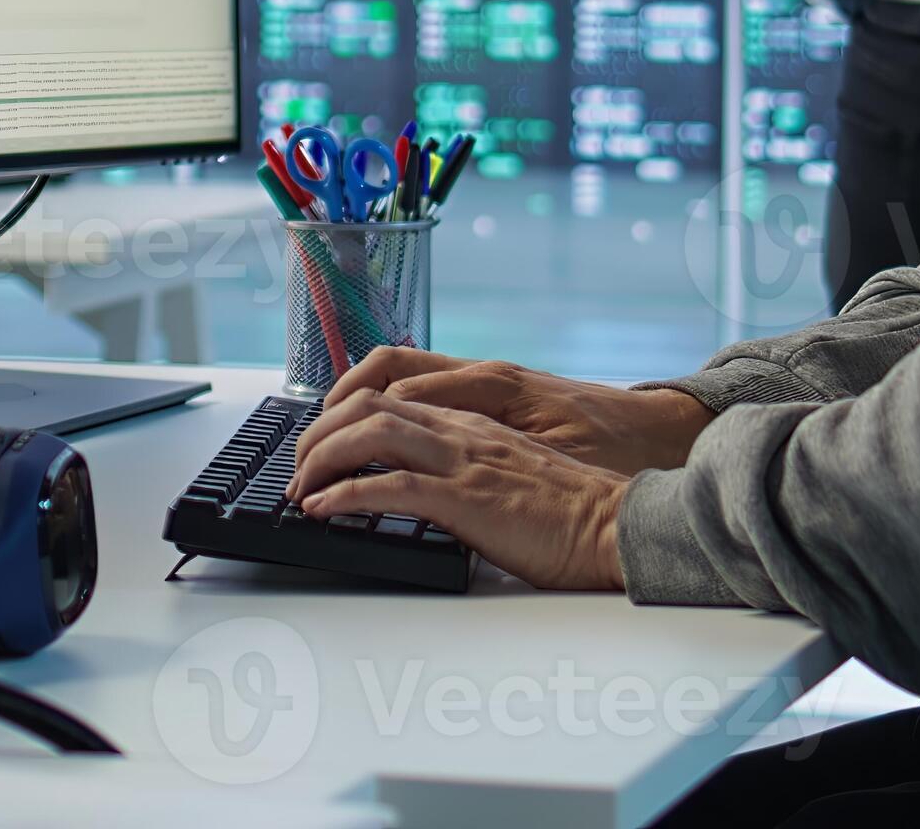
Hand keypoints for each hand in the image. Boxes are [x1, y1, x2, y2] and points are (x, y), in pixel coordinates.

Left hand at [311, 347, 711, 476]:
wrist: (621, 526)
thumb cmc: (575, 509)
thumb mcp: (515, 470)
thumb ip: (472, 463)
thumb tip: (428, 481)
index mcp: (477, 419)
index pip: (393, 393)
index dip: (344, 410)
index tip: (320, 439)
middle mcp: (465, 429)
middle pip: (369, 404)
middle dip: (319, 431)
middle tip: (298, 466)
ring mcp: (465, 460)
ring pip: (371, 433)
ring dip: (322, 457)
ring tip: (300, 485)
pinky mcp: (468, 498)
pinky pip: (390, 487)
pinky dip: (345, 495)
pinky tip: (323, 508)